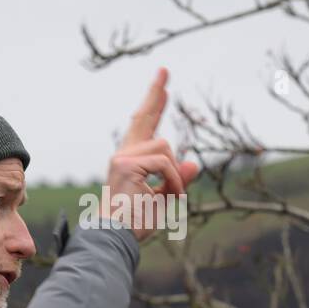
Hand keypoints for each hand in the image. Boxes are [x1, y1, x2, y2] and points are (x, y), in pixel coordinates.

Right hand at [106, 67, 200, 242]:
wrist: (114, 238)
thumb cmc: (134, 224)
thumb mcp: (163, 199)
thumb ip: (177, 179)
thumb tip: (194, 161)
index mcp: (130, 160)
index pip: (143, 126)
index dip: (154, 105)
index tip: (163, 84)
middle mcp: (124, 155)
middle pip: (143, 117)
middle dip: (156, 94)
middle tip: (165, 69)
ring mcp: (123, 158)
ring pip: (165, 147)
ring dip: (175, 173)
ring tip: (170, 195)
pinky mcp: (127, 164)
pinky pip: (165, 163)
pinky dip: (173, 181)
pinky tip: (168, 195)